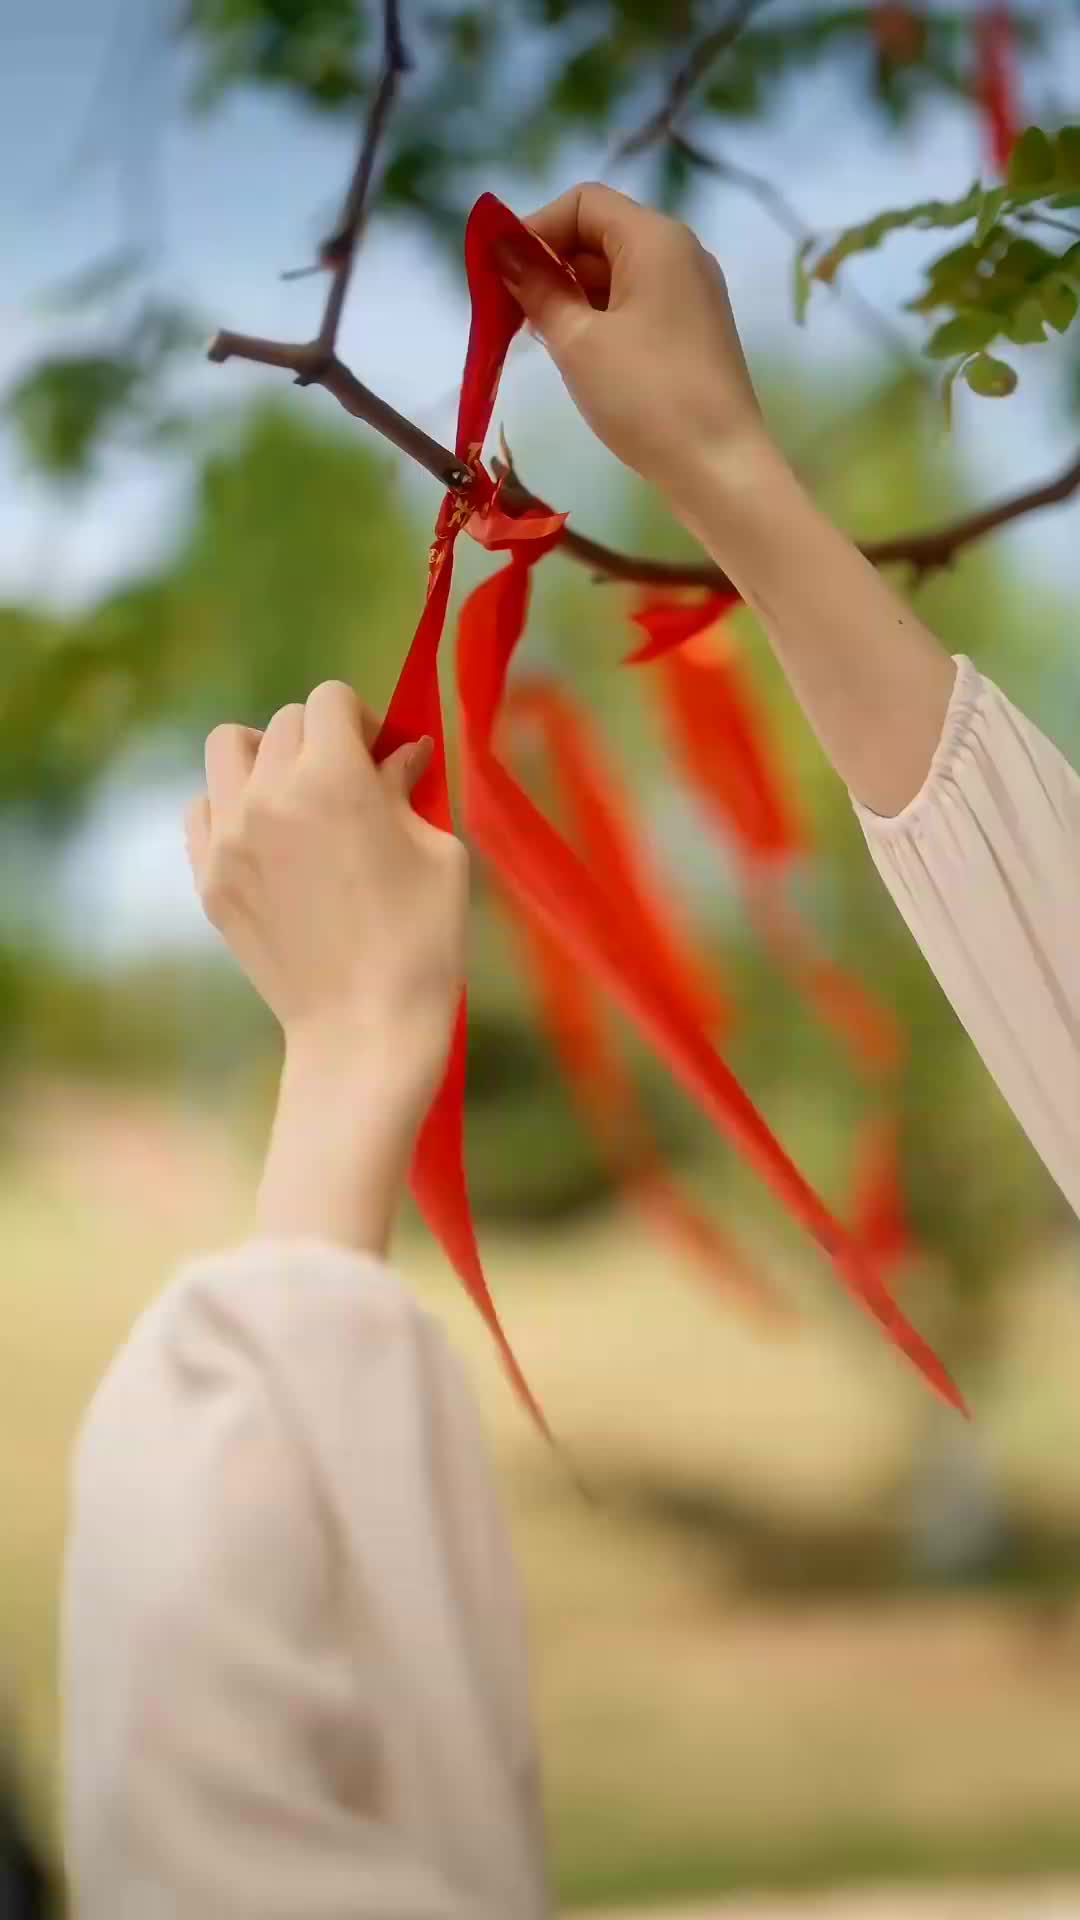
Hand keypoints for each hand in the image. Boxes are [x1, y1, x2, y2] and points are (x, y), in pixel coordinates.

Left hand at [185, 680, 467, 1104]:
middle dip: (321, 740)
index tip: (380, 755)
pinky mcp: (208, 879)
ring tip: (293, 796)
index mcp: (334, 777)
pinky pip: (201, 808)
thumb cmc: (423, 939)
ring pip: (225, 748)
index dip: (362, 719)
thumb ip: (408, 786)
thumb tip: (402, 750)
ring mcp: (229, 837)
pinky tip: (264, 838)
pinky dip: (229, 805)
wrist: (365, 1028)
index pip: (330, 700)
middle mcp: (270, 795)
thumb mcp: (439, 851)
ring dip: (262, 755)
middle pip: (283, 723)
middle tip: (349, 785)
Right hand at [500, 181, 765, 500]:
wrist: (719, 467)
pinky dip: (600, 318)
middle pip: (601, 235)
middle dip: (550, 264)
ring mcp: (691, 294)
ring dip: (572, 295)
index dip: (535, 228)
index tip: (500, 271)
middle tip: (509, 311)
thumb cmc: (645, 396)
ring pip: (617, 274)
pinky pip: (637, 305)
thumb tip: (502, 251)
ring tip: (538, 337)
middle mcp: (680, 254)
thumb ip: (538, 289)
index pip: (584, 202)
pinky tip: (575, 354)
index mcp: (655, 238)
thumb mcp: (577, 341)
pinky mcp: (693, 332)